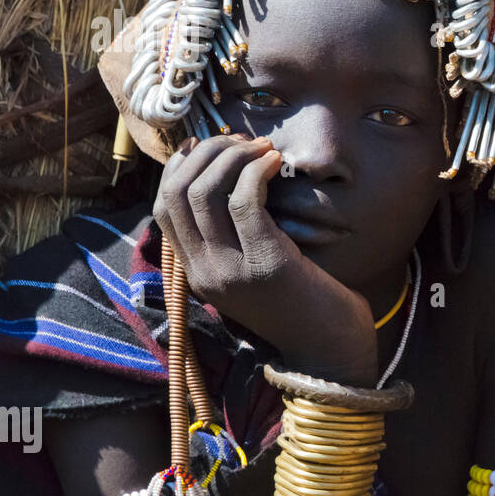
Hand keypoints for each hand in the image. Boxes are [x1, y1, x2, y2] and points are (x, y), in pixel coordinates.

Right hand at [152, 135, 378, 383]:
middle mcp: (203, 272)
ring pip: (204, 192)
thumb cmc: (302, 304)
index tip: (216, 147)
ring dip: (233, 156)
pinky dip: (257, 171)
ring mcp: (230, 270)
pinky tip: (276, 162)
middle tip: (243, 141)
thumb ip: (232, 238)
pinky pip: (244, 201)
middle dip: (208, 153)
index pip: (163, 205)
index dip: (182, 166)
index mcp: (195, 273)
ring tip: (262, 148)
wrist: (331, 354)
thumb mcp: (252, 270)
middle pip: (177, 191)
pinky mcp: (264, 263)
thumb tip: (226, 178)